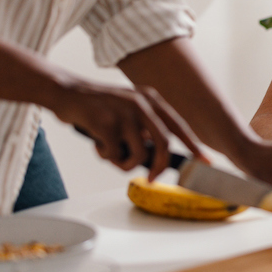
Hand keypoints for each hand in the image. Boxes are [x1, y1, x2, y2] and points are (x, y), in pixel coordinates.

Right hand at [45, 75, 206, 180]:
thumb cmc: (98, 106)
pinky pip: (115, 154)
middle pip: (163, 144)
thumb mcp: (128, 107)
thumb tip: (157, 155)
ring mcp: (124, 113)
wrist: (66, 92)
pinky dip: (106, 156)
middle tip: (154, 179)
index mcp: (150, 99)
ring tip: (111, 153)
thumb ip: (144, 125)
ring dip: (125, 163)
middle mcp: (141, 104)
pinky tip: (98, 144)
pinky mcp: (107, 123)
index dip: (193, 144)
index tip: (205, 160)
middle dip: (160, 167)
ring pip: (138, 154)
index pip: (178, 125)